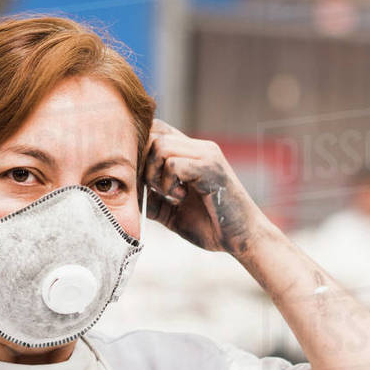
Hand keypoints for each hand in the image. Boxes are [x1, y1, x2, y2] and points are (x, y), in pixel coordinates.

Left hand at [142, 119, 266, 253]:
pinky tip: (180, 199)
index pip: (156, 130)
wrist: (243, 239)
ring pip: (160, 146)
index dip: (141, 150)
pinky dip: (168, 184)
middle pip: (153, 132)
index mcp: (192, 153)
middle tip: (154, 190)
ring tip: (169, 195)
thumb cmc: (211, 226)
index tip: (142, 181)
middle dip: (143, 162)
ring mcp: (206, 155)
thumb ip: (151, 198)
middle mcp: (200, 147)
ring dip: (155, 174)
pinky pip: (173, 164)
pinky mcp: (211, 167)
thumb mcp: (172, 212)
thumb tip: (126, 191)